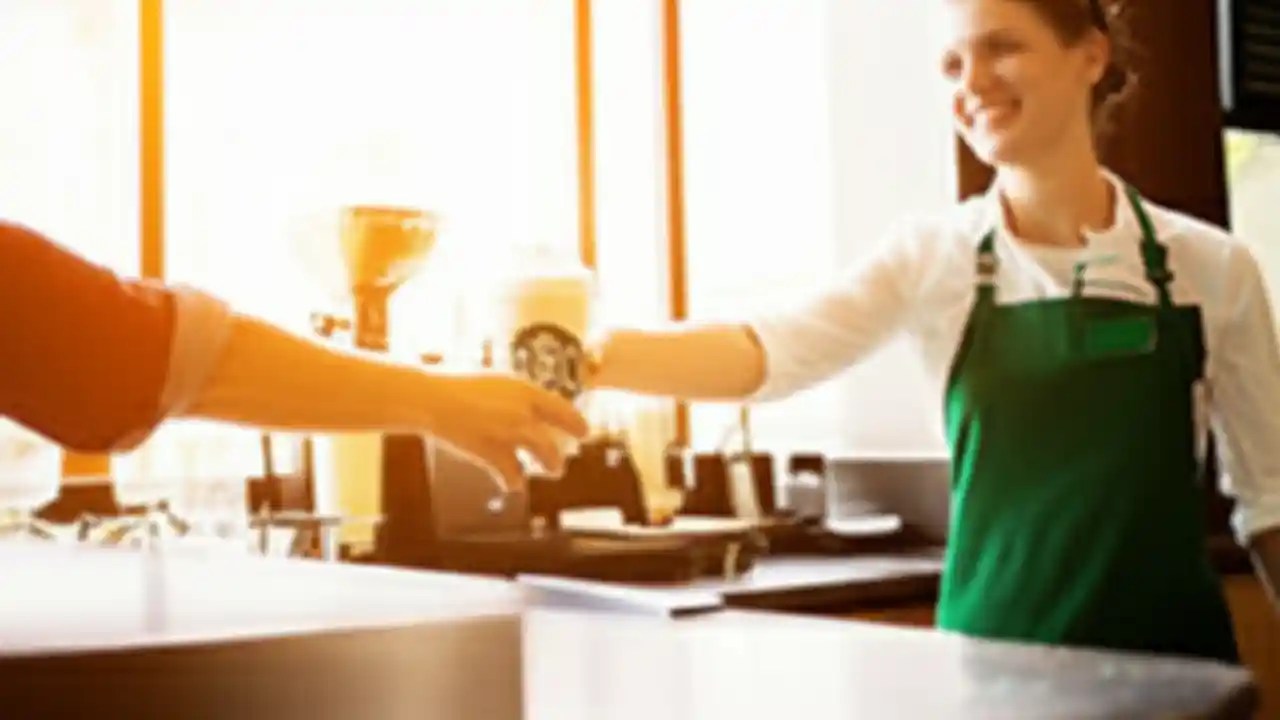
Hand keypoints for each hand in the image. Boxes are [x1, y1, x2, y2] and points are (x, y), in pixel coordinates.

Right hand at [421, 371, 588, 492]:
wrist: (433, 399)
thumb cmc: (458, 384)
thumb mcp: (496, 382)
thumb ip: (516, 397)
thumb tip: (532, 408)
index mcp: (525, 390)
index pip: (561, 409)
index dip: (575, 422)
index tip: (585, 431)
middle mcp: (523, 413)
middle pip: (553, 439)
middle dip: (560, 453)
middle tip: (563, 462)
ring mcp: (510, 435)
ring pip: (544, 456)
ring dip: (550, 466)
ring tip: (554, 471)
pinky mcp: (492, 454)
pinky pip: (512, 474)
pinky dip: (513, 481)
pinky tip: (514, 485)